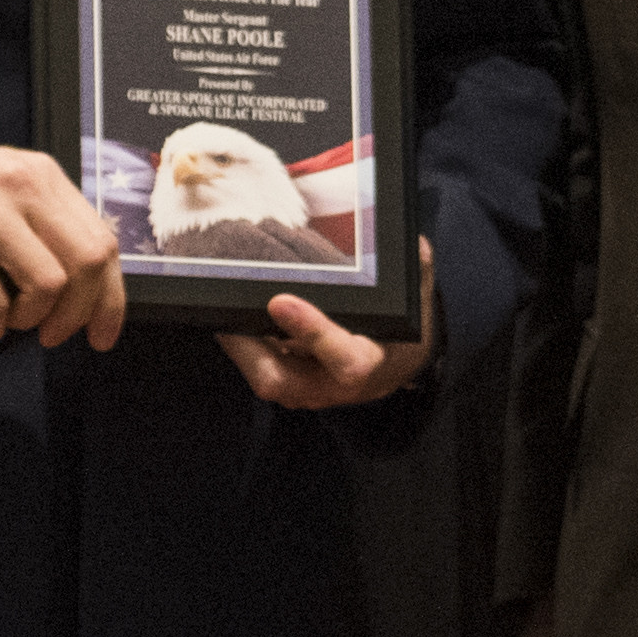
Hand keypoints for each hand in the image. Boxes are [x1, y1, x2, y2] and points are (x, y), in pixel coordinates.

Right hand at [0, 141, 126, 350]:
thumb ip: (45, 218)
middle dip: (80, 313)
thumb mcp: (4, 184)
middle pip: (88, 262)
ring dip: (34, 319)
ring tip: (12, 323)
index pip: (103, 240)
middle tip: (57, 334)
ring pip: (48, 284)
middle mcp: (22, 187)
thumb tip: (85, 280)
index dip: (111, 296)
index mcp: (43, 175)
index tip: (103, 331)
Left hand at [219, 239, 435, 409]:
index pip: (343, 359)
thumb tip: (410, 246)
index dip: (312, 333)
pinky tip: (229, 314)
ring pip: (262, 377)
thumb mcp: (417, 300)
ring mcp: (307, 390)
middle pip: (280, 381)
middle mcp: (333, 386)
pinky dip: (241, 344)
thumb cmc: (403, 331)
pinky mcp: (290, 384)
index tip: (281, 301)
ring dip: (238, 344)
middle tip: (226, 307)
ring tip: (219, 303)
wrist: (396, 366)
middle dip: (247, 348)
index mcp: (368, 364)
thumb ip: (418, 271)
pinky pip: (258, 369)